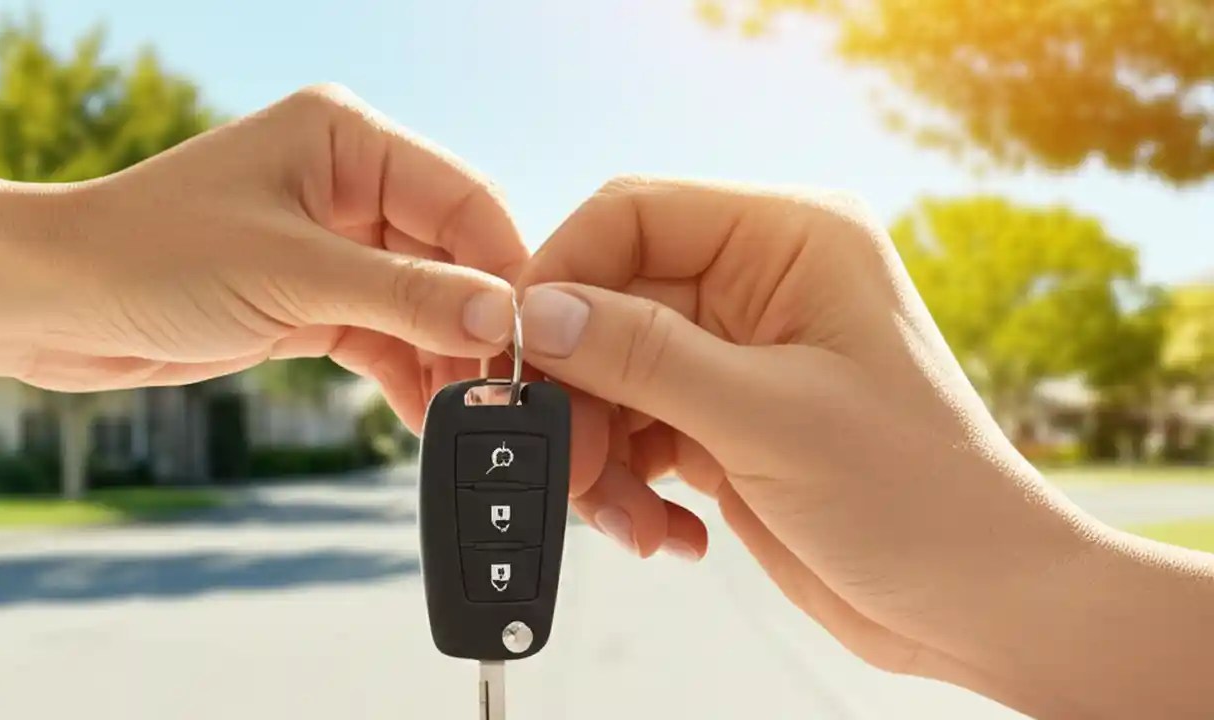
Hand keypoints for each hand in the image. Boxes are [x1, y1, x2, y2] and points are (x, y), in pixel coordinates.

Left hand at [0, 84, 523, 425]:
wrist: (55, 306)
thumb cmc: (150, 255)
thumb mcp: (291, 274)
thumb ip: (404, 295)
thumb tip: (502, 318)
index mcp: (348, 139)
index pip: (463, 197)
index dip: (505, 266)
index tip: (534, 335)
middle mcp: (351, 184)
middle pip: (452, 254)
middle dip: (478, 322)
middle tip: (510, 389)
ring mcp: (337, 245)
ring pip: (425, 302)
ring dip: (447, 357)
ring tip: (471, 414)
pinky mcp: (318, 298)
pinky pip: (388, 336)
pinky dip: (408, 374)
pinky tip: (429, 415)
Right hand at [514, 178, 1108, 714]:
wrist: (971, 604)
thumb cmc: (921, 497)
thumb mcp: (770, 418)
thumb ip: (645, 355)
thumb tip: (540, 311)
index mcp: (793, 240)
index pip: (637, 215)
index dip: (565, 272)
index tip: (519, 346)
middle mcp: (761, 284)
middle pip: (611, 302)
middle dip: (580, 387)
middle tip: (572, 459)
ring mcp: (739, 356)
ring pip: (611, 373)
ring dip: (598, 447)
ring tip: (622, 511)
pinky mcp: (724, 419)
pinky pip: (635, 427)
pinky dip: (625, 479)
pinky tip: (656, 527)